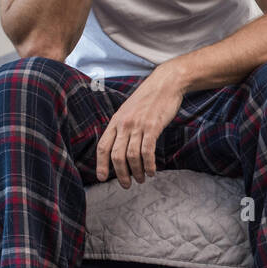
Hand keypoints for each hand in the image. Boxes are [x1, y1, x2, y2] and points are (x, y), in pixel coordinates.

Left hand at [96, 61, 186, 188]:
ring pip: (132, 156)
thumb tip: (120, 145)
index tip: (102, 177)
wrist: (165, 83)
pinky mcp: (152, 127)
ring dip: (136, 171)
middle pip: (116, 155)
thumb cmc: (148, 98)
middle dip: (121, 174)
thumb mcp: (129, 110)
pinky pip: (147, 151)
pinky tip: (152, 171)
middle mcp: (124, 124)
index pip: (103, 146)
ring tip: (141, 179)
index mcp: (116, 121)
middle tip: (127, 184)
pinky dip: (148, 164)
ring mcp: (138, 125)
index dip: (101, 164)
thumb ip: (122, 126)